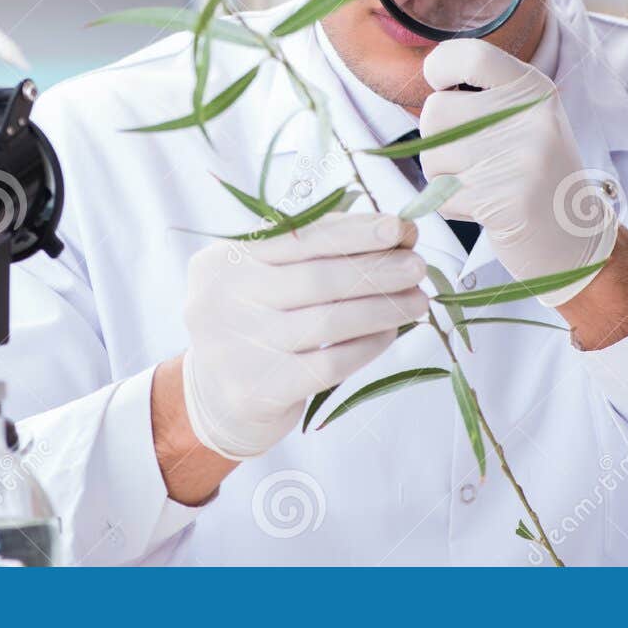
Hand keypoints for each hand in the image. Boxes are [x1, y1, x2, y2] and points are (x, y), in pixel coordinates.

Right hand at [180, 212, 428, 461]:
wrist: (209, 400)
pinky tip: (389, 333)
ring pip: (329, 321)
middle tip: (417, 265)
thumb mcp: (258, 280)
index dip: (353, 231)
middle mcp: (224, 299)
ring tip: (417, 300)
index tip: (398, 227)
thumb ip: (307, 255)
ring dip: (382, 308)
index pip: (298, 237)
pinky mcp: (260, 390)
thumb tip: (387, 233)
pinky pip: (330, 363)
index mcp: (224, 260)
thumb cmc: (250, 326)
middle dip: (376, 269)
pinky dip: (367, 345)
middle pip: (317, 277)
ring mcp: (239, 346)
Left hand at [419, 37, 617, 306]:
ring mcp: (521, 160)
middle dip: (437, 140)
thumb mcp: (523, 120)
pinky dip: (451, 206)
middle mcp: (531, 118)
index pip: (472, 55)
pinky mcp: (506, 201)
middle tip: (471, 160)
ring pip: (432, 157)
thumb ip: (482, 97)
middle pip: (436, 111)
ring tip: (485, 185)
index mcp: (533, 90)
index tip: (440, 83)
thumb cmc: (532, 173)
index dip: (440, 66)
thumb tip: (426, 78)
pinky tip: (486, 209)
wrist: (575, 237)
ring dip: (444, 178)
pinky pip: (441, 196)